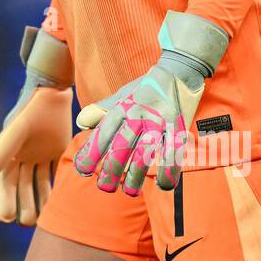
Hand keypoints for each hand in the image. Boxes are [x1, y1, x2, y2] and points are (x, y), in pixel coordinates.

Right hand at [0, 27, 72, 225]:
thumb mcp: (16, 130)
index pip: (3, 183)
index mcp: (7, 154)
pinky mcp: (57, 152)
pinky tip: (63, 203)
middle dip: (23, 205)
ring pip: (39, 185)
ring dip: (41, 201)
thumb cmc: (31, 109)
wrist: (53, 90)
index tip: (6, 218)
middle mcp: (21, 157)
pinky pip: (56, 174)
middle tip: (27, 222)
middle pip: (21, 188)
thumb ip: (2, 149)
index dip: (3, 201)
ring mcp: (39, 156)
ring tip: (45, 219)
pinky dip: (58, 188)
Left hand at [73, 58, 203, 195]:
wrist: (179, 69)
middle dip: (111, 170)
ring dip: (136, 176)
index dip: (91, 153)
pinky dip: (168, 171)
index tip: (83, 170)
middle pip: (121, 147)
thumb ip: (102, 110)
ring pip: (144, 154)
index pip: (102, 134)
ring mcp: (159, 121)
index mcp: (122, 107)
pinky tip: (163, 185)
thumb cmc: (146, 87)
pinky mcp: (178, 127)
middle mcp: (138, 114)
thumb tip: (81, 122)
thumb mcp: (121, 95)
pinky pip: (173, 153)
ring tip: (130, 192)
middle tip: (105, 188)